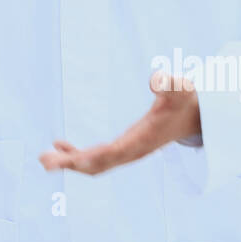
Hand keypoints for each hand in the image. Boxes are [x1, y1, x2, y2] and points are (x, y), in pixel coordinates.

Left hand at [38, 70, 201, 174]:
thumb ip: (171, 82)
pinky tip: (60, 144)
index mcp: (142, 141)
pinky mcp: (125, 147)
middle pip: (98, 164)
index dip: (88, 157)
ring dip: (70, 162)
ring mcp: (128, 152)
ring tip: (44, 158)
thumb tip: (156, 77)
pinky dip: (78, 154)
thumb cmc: (186, 100)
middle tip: (43, 160)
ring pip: (95, 164)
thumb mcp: (182, 88)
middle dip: (71, 164)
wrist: (197, 116)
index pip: (111, 154)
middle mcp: (133, 151)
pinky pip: (98, 157)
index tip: (66, 160)